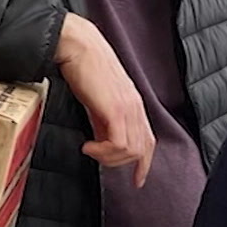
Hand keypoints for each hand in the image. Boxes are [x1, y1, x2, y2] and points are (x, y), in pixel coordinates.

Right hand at [54, 13, 154, 186]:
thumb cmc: (84, 67)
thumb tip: (100, 140)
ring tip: (91, 150)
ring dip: (109, 158)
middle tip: (99, 159)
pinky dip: (103, 152)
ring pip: (132, 150)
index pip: (148, 141)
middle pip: (143, 149)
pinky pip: (119, 143)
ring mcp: (128, 108)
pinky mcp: (116, 109)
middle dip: (123, 164)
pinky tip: (88, 146)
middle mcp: (135, 107)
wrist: (78, 45)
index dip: (144, 164)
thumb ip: (103, 119)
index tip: (137, 181)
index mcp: (133, 104)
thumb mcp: (97, 99)